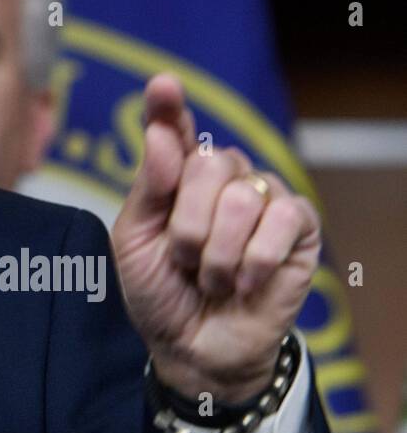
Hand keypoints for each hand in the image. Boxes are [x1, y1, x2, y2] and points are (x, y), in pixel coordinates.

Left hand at [112, 74, 320, 403]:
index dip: (167, 105)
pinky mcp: (298, 225)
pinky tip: (246, 280)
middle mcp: (220, 175)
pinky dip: (255, 260)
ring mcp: (262, 195)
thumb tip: (160, 134)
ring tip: (212, 277)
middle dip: (186, 226)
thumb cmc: (159, 290)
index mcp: (174, 173)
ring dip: (217, 253)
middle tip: (184, 261)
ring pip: (240, 198)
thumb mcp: (135, 240)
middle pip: (206, 165)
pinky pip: (280, 221)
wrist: (193, 347)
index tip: (163, 85)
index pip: (171, 127)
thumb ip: (149, 187)